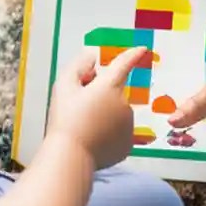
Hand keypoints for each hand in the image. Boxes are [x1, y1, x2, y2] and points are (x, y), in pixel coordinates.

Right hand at [45, 47, 148, 170]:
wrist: (71, 156)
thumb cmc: (65, 119)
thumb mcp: (64, 86)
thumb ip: (79, 67)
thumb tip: (92, 57)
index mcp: (110, 86)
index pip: (124, 64)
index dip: (132, 55)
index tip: (141, 49)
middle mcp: (124, 103)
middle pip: (114, 93)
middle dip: (101, 96)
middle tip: (81, 108)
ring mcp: (129, 125)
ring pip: (117, 114)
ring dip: (105, 116)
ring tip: (85, 128)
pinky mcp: (127, 144)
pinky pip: (119, 134)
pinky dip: (108, 135)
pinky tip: (93, 140)